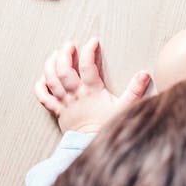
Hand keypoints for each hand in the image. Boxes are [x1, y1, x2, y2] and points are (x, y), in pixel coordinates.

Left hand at [35, 38, 150, 133]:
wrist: (91, 144)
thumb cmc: (107, 126)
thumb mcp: (125, 106)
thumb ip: (135, 89)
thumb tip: (145, 74)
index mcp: (91, 91)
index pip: (88, 65)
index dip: (89, 50)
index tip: (93, 41)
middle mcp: (75, 94)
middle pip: (63, 70)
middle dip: (64, 54)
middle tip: (69, 45)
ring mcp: (64, 102)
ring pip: (51, 80)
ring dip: (51, 65)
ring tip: (55, 54)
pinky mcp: (57, 110)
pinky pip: (44, 98)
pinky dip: (40, 87)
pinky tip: (42, 79)